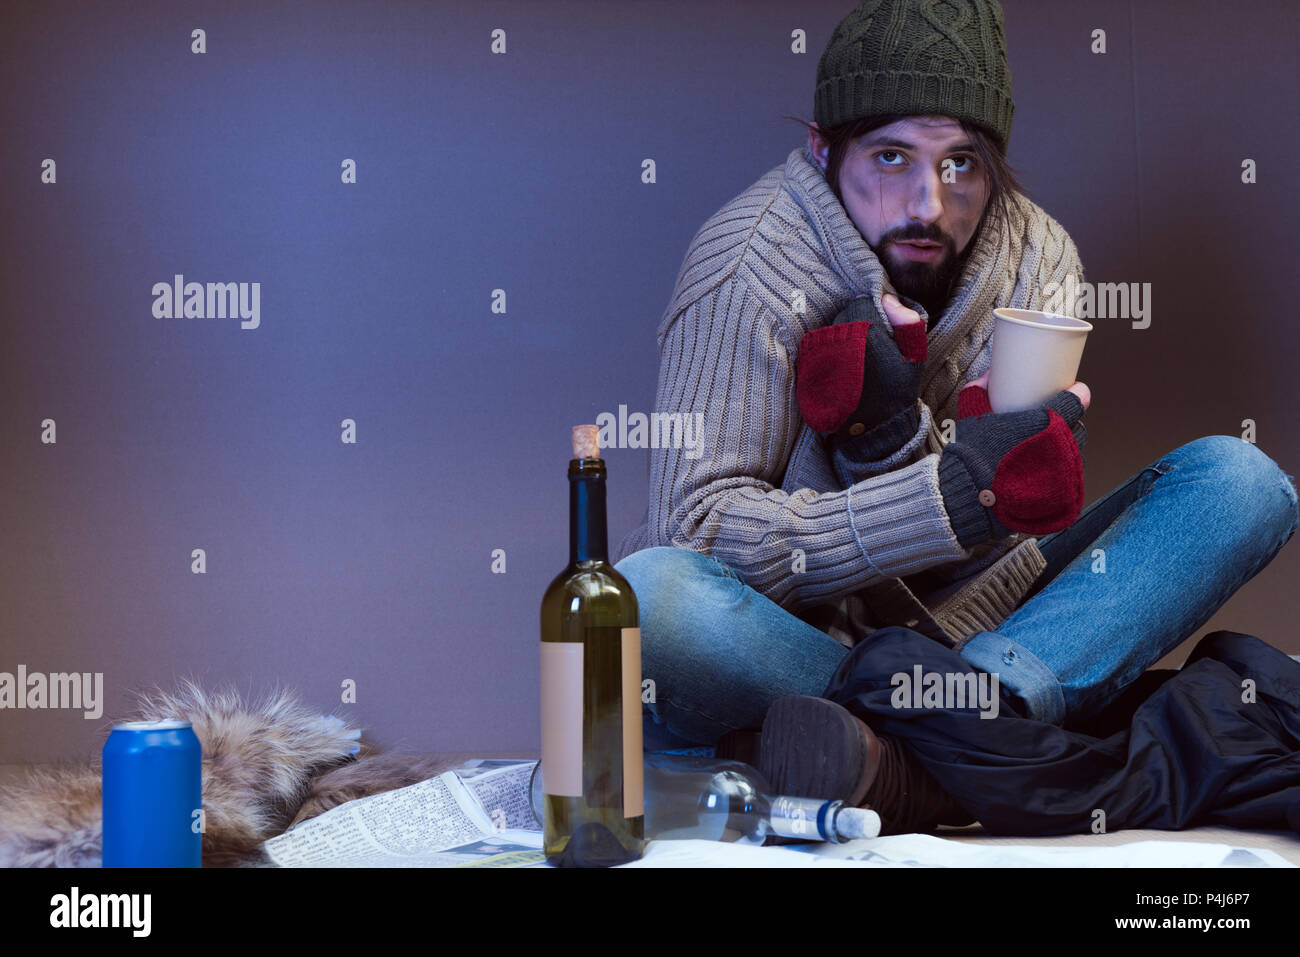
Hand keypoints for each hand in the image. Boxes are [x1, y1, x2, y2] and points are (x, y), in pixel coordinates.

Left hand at [796, 293, 928, 461]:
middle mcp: (838, 338)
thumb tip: (887, 299)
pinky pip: (817, 350)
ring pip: (830, 332)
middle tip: (869, 347)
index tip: (880, 330)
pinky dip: (828, 354)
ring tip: (856, 361)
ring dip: (841, 340)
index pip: (862, 304)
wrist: (871, 428)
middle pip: (844, 316)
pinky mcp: (809, 368)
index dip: (873, 314)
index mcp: (866, 329)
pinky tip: (843, 370)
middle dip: (856, 325)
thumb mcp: (915, 356)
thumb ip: (907, 323)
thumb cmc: (897, 390)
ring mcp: (821, 353)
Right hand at [937, 386, 1087, 546]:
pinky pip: (1070, 479)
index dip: (1076, 395)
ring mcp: (1065, 473)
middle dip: (1067, 425)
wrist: (971, 498)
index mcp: (1047, 423)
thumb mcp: (972, 419)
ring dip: (1065, 449)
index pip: (1076, 403)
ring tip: (1045, 450)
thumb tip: (985, 376)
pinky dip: (1061, 474)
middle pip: (1076, 429)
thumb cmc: (973, 456)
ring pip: (1075, 454)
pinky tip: (1043, 472)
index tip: (1074, 391)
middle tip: (1049, 426)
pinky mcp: (1063, 494)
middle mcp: (1062, 446)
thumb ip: (977, 392)